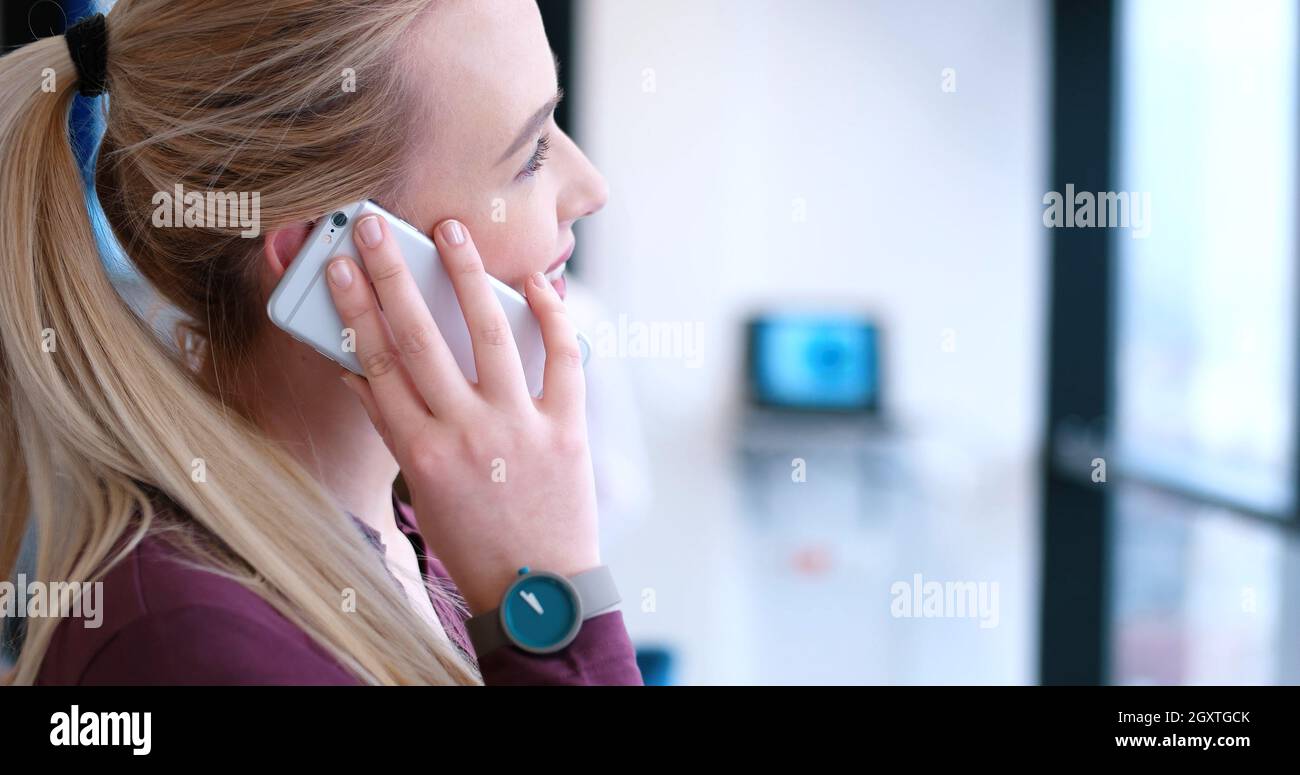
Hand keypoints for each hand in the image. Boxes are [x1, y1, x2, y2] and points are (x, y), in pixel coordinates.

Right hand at [325, 215, 599, 614]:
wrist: (538, 592)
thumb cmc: (474, 542)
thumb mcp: (421, 492)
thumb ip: (397, 429)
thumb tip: (362, 374)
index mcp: (419, 452)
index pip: (375, 363)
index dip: (354, 309)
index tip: (339, 266)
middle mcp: (463, 433)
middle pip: (418, 338)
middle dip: (391, 274)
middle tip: (374, 227)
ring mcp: (517, 427)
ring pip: (488, 334)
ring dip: (466, 275)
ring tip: (452, 230)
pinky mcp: (566, 428)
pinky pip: (562, 357)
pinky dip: (551, 315)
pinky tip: (535, 281)